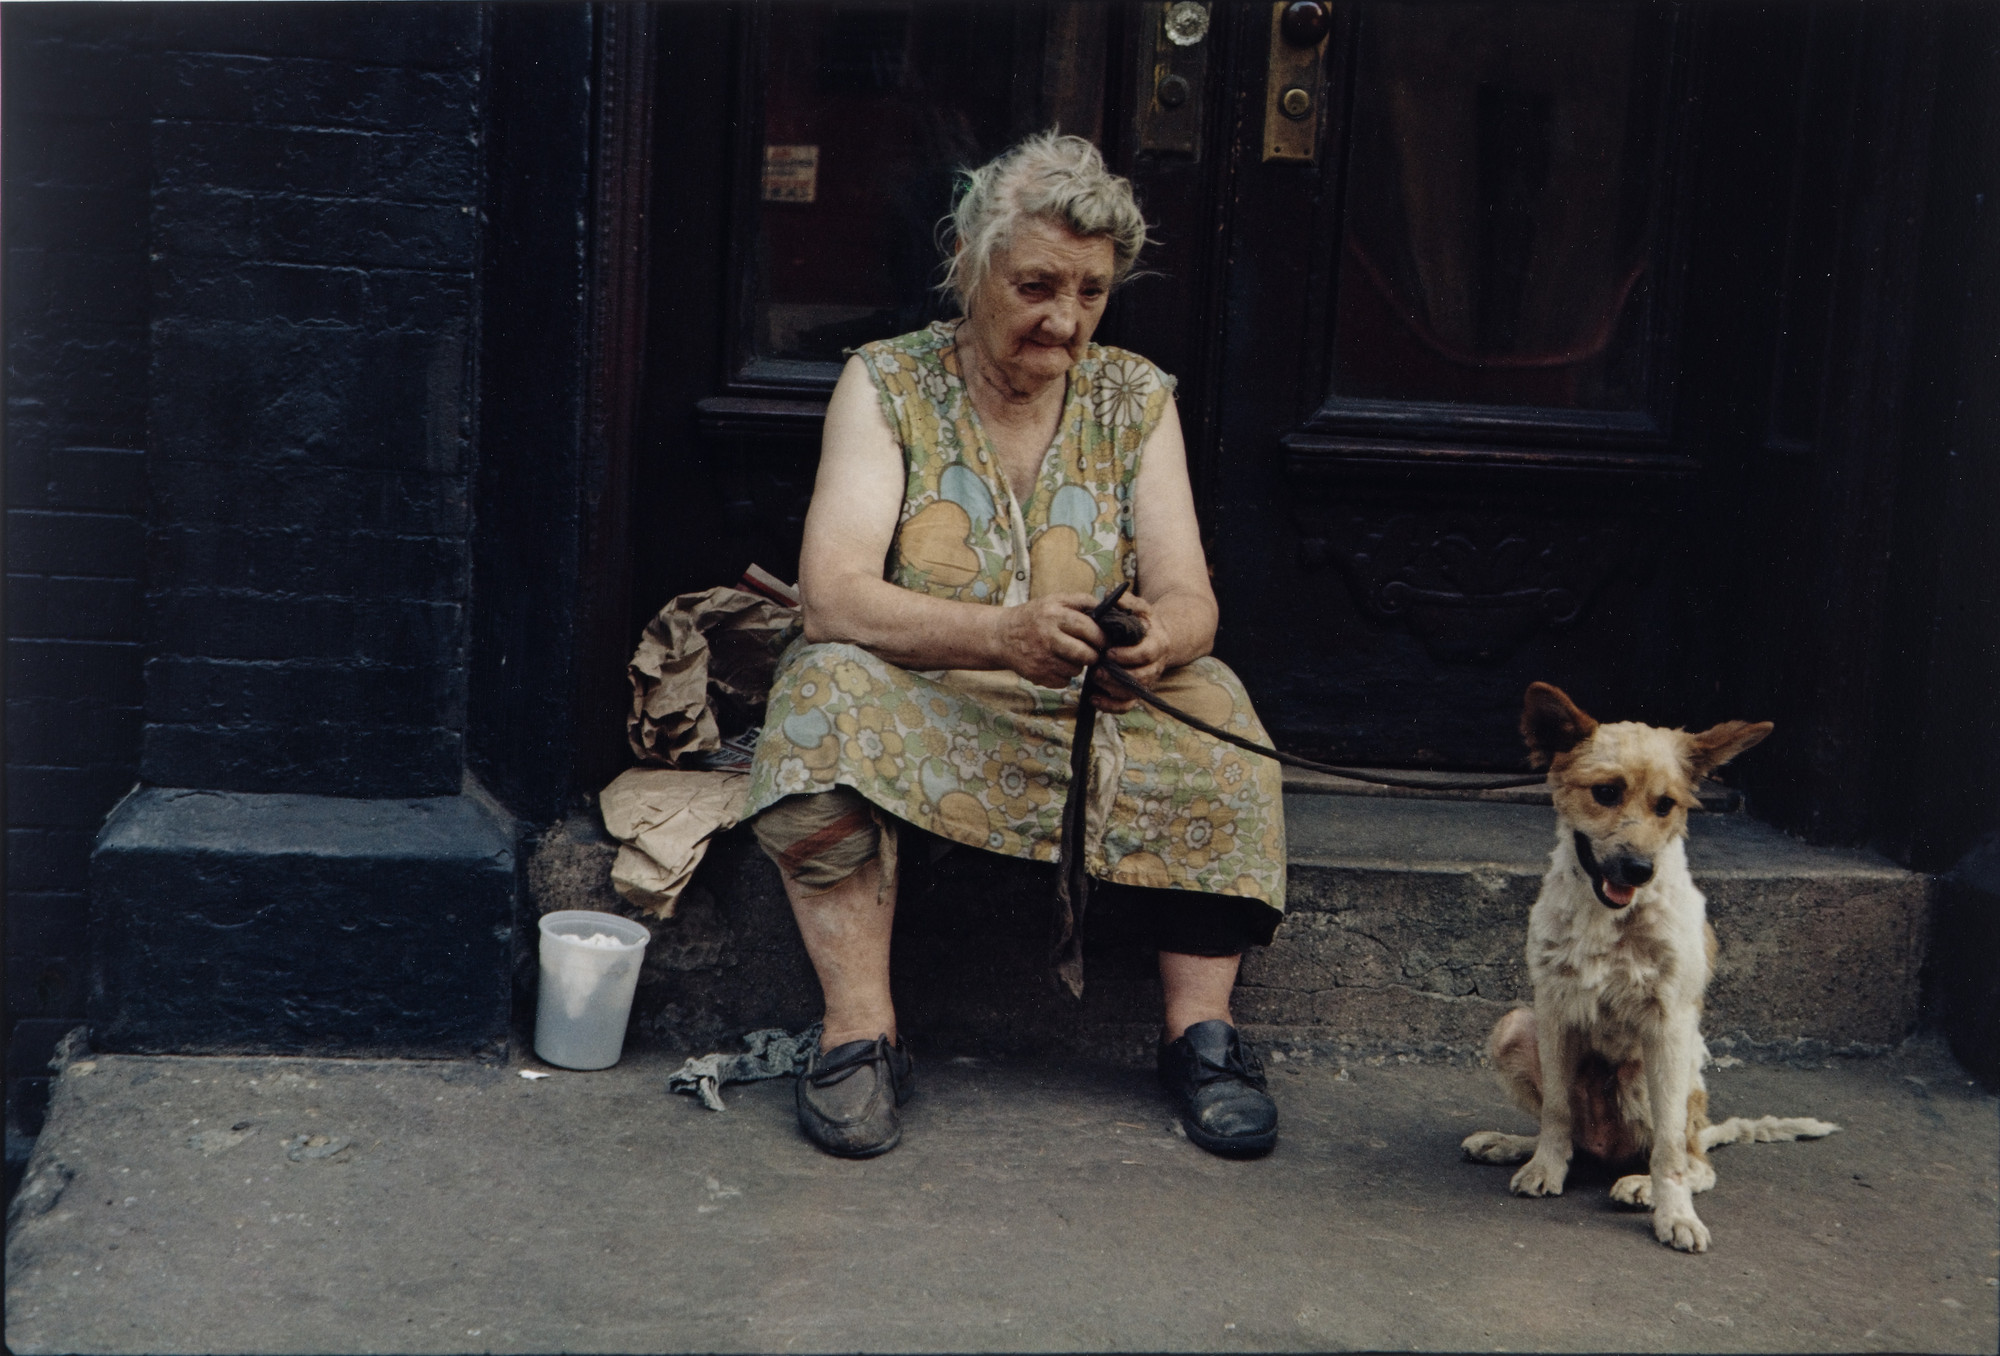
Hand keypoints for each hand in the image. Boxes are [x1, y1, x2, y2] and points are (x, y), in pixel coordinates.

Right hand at [994, 594, 1104, 687]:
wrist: (1003, 636)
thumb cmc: (1035, 616)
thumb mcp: (1055, 600)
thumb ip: (1081, 601)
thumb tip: (1108, 608)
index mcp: (1054, 615)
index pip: (1087, 628)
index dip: (1101, 636)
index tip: (1104, 639)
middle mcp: (1047, 637)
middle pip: (1084, 654)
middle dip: (1093, 655)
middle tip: (1092, 651)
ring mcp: (1041, 659)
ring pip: (1076, 670)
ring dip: (1077, 665)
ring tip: (1068, 655)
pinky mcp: (1037, 675)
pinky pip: (1064, 681)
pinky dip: (1064, 675)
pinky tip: (1056, 664)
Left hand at [1092, 592, 1169, 712]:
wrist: (1159, 638)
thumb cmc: (1144, 622)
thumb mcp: (1141, 608)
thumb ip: (1128, 602)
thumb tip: (1112, 596)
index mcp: (1157, 644)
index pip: (1146, 654)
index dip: (1128, 656)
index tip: (1108, 652)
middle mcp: (1155, 665)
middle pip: (1140, 677)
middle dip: (1117, 676)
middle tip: (1096, 669)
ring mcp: (1147, 680)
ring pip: (1133, 693)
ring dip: (1112, 689)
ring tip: (1094, 679)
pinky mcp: (1138, 691)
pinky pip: (1127, 705)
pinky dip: (1111, 706)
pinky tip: (1094, 699)